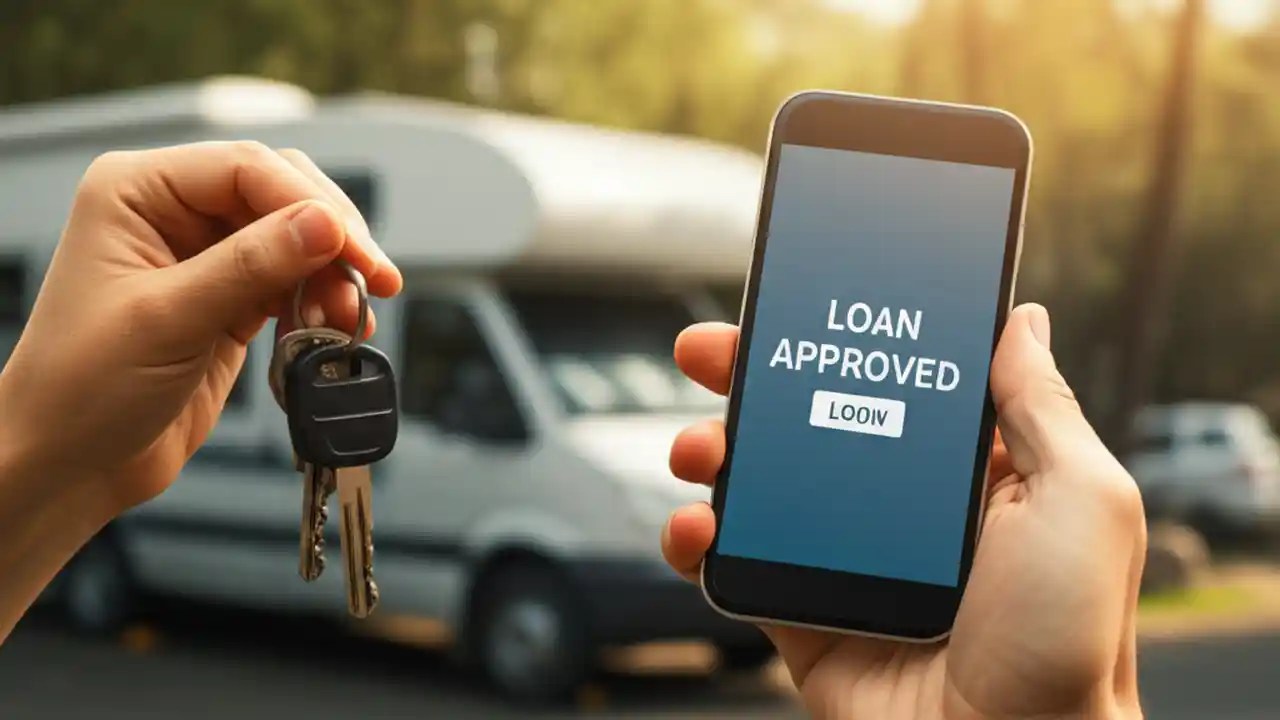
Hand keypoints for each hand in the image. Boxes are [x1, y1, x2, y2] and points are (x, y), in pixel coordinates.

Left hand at [0, 141, 401, 513]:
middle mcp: (171, 213)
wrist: (72, 464)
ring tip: (347, 320)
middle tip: (373, 280)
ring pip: (297, 240)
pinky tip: (332, 331)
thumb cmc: (80, 389)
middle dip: (332, 237)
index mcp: (137, 192)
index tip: (353, 249)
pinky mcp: (230, 300)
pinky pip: (294, 283)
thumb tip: (325, 225)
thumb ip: (250, 266)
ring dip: (332, 277)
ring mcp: (204, 256)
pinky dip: (321, 304)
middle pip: (281, 194)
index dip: (309, 203)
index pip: (245, 168)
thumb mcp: (169, 319)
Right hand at [663, 304, 1145, 719]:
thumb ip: (1043, 410)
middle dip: (751, 379)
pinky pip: (734, 564)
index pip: (894, 383)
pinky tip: (695, 528)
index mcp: (972, 475)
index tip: (798, 302)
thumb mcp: (1083, 503)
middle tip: (706, 352)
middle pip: (811, 421)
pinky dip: (698, 540)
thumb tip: (1020, 320)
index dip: (842, 340)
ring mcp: (848, 562)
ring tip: (697, 449)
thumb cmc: (1068, 644)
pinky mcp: (801, 613)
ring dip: (713, 452)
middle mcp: (904, 512)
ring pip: (761, 485)